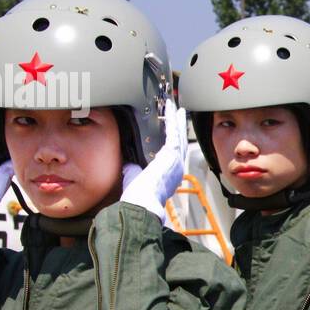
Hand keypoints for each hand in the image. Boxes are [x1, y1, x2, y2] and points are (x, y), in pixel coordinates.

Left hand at [120, 100, 187, 225]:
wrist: (142, 200)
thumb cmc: (138, 195)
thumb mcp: (134, 177)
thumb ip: (133, 168)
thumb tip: (128, 163)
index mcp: (169, 176)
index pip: (172, 155)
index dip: (173, 143)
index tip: (173, 135)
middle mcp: (176, 168)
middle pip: (180, 142)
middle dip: (180, 128)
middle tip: (180, 116)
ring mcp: (177, 161)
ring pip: (179, 135)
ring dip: (177, 121)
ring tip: (177, 109)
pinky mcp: (173, 154)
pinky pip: (174, 132)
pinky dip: (173, 120)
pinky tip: (172, 109)